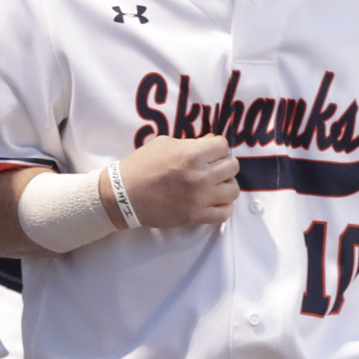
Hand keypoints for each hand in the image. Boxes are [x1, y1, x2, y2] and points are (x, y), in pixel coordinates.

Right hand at [109, 134, 238, 227]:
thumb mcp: (164, 144)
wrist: (125, 195)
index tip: (210, 151)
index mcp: (192, 154)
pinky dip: (224, 206)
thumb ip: (190, 142)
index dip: (217, 147)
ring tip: (215, 184)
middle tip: (213, 167)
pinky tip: (216, 201)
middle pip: (232, 166)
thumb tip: (210, 142)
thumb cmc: (142, 165)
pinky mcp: (196, 216)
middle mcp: (200, 176)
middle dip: (224, 163)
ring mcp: (200, 198)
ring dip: (226, 184)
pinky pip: (225, 213)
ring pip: (233, 190)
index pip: (223, 146)